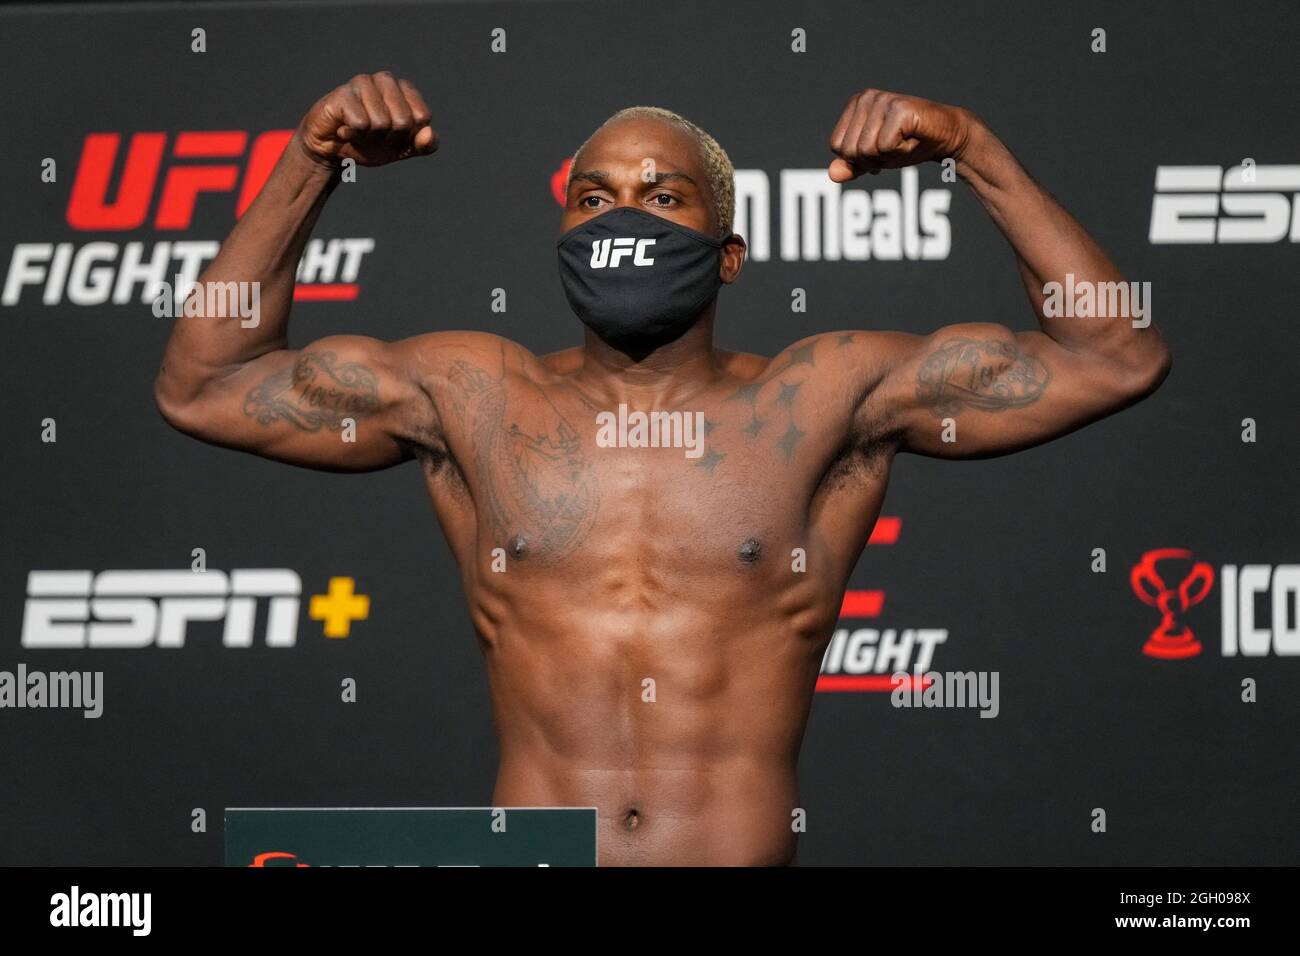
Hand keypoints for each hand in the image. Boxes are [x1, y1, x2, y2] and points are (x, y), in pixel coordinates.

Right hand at [296, 71, 437, 167]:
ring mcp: (363, 83)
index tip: (393, 135)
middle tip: (373, 135)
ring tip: (358, 131)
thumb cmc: (371, 144)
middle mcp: (386, 79)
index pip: (422, 117)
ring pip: (381, 123)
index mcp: (405, 89)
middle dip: (389, 138)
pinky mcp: (343, 93)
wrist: (333, 150)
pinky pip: (361, 124)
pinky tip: (344, 129)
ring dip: (369, 138)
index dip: (408, 136)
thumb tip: (429, 133)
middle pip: (403, 121)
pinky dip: (353, 135)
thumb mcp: (404, 149)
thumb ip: (425, 145)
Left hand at [827, 89, 971, 181]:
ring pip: (866, 150)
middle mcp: (866, 97)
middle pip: (849, 151)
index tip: (881, 149)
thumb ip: (852, 166)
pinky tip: (913, 139)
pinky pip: (885, 147)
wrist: (946, 137)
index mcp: (855, 104)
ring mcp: (883, 100)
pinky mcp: (900, 108)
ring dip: (888, 157)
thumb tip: (832, 175)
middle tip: (895, 147)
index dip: (859, 159)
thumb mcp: (875, 159)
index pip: (837, 147)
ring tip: (904, 141)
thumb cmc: (909, 145)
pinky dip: (900, 152)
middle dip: (873, 160)